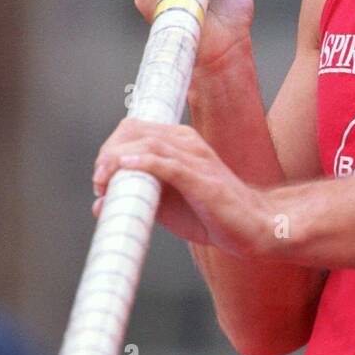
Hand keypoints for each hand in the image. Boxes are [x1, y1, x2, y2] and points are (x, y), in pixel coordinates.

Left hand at [92, 119, 269, 255]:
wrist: (255, 226)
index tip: (99, 177)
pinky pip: (169, 164)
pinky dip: (144, 164)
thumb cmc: (213, 214)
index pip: (134, 128)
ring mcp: (197, 159)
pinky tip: (126, 169)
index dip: (110, 148)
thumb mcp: (166, 206)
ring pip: (148, 144)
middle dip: (109, 153)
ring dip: (118, 160)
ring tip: (104, 181)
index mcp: (180, 143)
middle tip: (99, 182)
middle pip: (135, 131)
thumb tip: (99, 204)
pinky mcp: (204, 179)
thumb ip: (137, 198)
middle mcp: (188, 143)